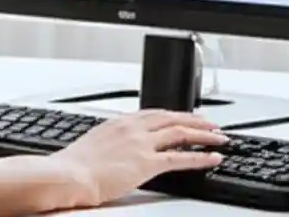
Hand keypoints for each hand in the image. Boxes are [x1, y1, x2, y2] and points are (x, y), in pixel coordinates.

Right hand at [50, 109, 227, 206]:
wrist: (69, 174)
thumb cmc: (75, 165)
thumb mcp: (94, 144)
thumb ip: (111, 141)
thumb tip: (115, 148)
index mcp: (120, 122)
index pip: (154, 113)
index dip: (174, 114)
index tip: (185, 116)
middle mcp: (133, 128)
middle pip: (172, 118)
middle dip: (195, 120)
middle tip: (211, 123)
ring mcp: (141, 144)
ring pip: (181, 132)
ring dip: (204, 134)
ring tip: (219, 137)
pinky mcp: (147, 163)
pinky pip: (181, 157)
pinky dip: (201, 156)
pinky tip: (213, 157)